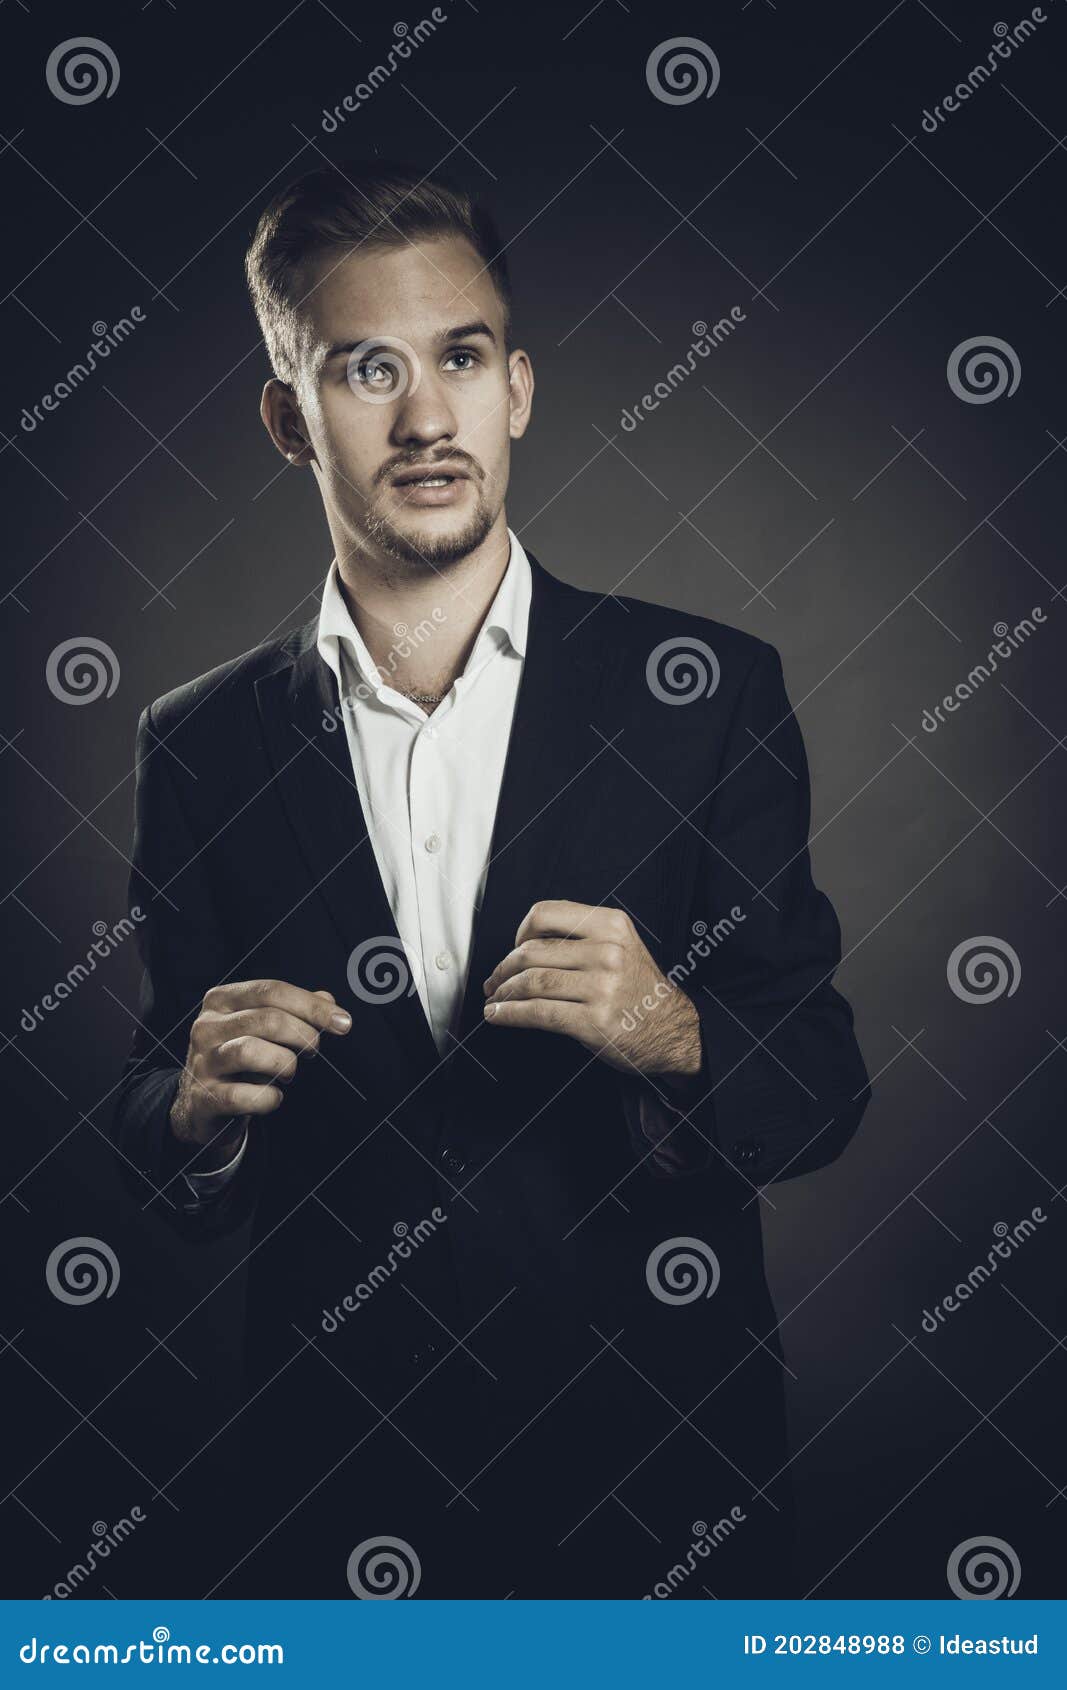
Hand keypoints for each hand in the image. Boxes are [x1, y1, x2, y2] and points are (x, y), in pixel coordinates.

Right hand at [170, 979, 351, 1165]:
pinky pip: (244, 1096)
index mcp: (221, 1000)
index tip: (343, 1022)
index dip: (312, 1006)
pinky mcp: (204, 1097)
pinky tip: (274, 1096)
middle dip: (303, 1035)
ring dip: (285, 1063)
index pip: (271, 991)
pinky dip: (269, 1098)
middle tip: (314, 1049)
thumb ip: (295, 1011)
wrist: (202, 1106)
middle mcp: (207, 1026)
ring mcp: (202, 1062)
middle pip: (267, 1019)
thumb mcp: (263, 1029)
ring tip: (290, 1071)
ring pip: (251, 1051)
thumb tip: (328, 1000)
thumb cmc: (239, 1061)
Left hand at [482, 899, 702, 1081]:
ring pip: (531, 982)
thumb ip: (580, 937)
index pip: (546, 913)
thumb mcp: (621, 946)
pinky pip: (538, 1013)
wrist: (673, 1031)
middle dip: (503, 968)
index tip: (513, 947)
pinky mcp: (594, 1021)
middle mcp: (607, 951)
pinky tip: (499, 1016)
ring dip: (503, 992)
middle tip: (494, 980)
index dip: (519, 931)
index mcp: (611, 925)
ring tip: (495, 999)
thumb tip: (522, 945)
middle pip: (531, 951)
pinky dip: (510, 1015)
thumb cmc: (640, 991)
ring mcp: (602, 987)